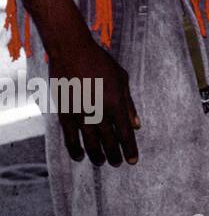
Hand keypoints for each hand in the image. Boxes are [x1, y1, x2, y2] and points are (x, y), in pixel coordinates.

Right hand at [45, 28, 140, 165]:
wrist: (72, 52)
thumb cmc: (101, 63)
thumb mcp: (122, 79)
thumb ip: (130, 104)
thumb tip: (137, 125)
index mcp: (117, 103)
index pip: (126, 133)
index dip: (130, 149)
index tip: (133, 160)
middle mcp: (100, 112)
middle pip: (110, 142)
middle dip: (115, 155)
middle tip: (118, 163)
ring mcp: (81, 114)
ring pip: (90, 143)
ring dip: (98, 156)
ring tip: (103, 162)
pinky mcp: (65, 114)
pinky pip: (70, 138)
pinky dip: (75, 150)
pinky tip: (80, 156)